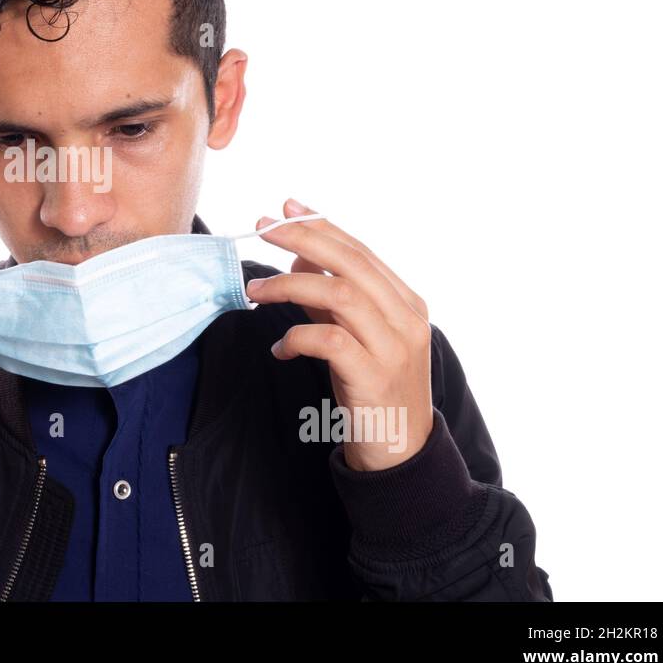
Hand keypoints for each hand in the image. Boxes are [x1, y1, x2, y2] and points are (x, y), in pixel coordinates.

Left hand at [244, 199, 433, 470]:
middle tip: (262, 229)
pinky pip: (329, 340)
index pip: (361, 252)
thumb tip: (297, 260)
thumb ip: (333, 299)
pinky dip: (297, 336)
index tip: (286, 208)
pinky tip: (280, 348)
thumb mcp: (358, 336)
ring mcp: (394, 347)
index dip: (322, 226)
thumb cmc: (374, 390)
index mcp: (407, 302)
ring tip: (254, 291)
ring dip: (290, 287)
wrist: (401, 454)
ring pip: (340, 295)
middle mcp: (407, 318)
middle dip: (303, 239)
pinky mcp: (374, 377)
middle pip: (351, 264)